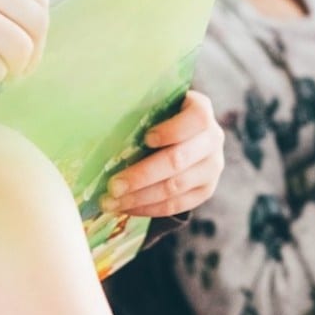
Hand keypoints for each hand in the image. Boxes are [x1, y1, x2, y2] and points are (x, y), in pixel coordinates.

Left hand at [104, 91, 223, 218]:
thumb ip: (137, 110)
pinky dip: (148, 208)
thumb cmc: (154, 115)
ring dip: (140, 197)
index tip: (146, 139)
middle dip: (142, 175)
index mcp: (200, 110)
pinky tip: (126, 208)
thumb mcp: (151, 105)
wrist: (176, 135)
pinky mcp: (205, 190)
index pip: (196, 119)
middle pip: (179, 160)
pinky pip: (176, 205)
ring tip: (111, 202)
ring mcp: (211, 168)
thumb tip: (101, 121)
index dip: (172, 130)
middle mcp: (213, 139)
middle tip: (113, 185)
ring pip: (176, 187)